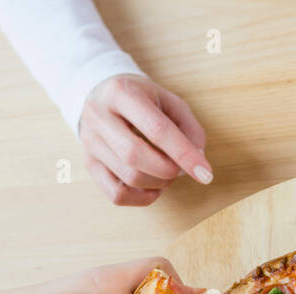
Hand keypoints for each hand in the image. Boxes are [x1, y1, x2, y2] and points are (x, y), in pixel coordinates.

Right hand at [79, 74, 210, 205]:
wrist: (103, 96)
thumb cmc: (142, 100)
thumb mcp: (169, 102)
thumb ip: (189, 128)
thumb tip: (197, 160)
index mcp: (121, 93)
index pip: (156, 129)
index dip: (184, 154)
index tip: (206, 174)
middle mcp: (99, 116)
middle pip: (135, 156)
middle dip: (168, 170)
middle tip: (181, 169)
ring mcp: (90, 141)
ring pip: (128, 177)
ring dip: (159, 184)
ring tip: (168, 173)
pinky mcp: (89, 163)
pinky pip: (116, 194)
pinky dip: (142, 197)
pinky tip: (153, 187)